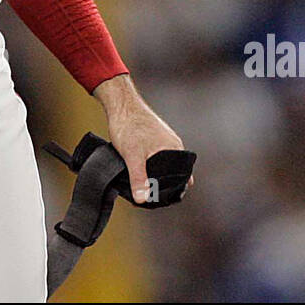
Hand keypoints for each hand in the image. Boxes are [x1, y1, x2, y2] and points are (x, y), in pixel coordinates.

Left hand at [93, 74, 192, 203]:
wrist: (120, 104)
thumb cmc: (129, 125)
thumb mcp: (132, 156)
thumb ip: (138, 178)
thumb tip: (142, 200)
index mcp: (175, 149)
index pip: (184, 177)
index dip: (176, 190)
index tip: (164, 200)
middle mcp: (173, 144)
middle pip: (175, 172)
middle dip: (165, 184)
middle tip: (151, 196)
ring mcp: (164, 139)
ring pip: (165, 163)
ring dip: (157, 174)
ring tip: (144, 185)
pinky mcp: (154, 136)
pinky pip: (157, 156)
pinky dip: (151, 164)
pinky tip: (140, 168)